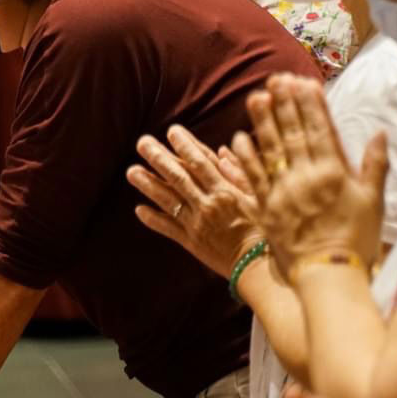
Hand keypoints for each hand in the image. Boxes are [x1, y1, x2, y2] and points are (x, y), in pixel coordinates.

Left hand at [129, 124, 263, 278]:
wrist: (258, 267)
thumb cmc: (265, 230)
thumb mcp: (260, 198)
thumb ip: (241, 174)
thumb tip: (223, 150)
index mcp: (226, 192)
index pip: (201, 163)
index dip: (185, 145)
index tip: (172, 130)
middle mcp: (207, 205)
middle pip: (178, 177)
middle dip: (159, 158)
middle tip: (142, 142)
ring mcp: (197, 223)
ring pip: (168, 200)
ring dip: (148, 185)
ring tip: (131, 171)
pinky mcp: (191, 242)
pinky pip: (168, 228)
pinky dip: (153, 219)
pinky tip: (138, 209)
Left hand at [232, 73, 384, 273]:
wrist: (329, 277)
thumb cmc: (356, 240)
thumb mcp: (373, 202)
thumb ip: (375, 166)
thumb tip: (381, 133)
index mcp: (334, 174)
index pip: (321, 130)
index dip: (311, 104)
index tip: (303, 81)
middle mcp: (306, 178)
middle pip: (293, 134)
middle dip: (285, 104)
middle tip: (275, 78)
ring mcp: (283, 193)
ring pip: (271, 150)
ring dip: (263, 122)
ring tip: (255, 97)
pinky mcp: (266, 209)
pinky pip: (252, 178)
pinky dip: (245, 157)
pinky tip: (238, 138)